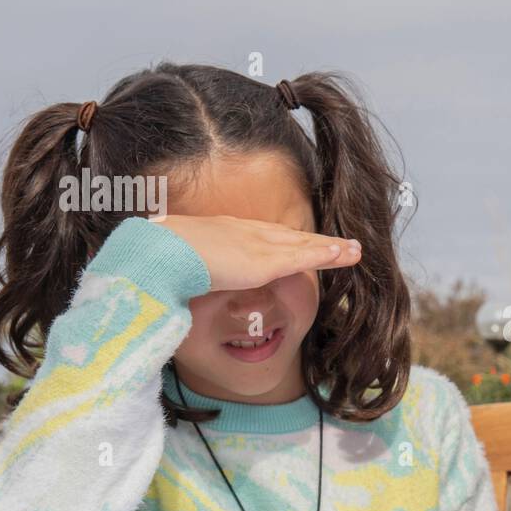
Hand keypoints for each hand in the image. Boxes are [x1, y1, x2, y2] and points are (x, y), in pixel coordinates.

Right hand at [153, 214, 360, 292]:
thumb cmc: (157, 258)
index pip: (263, 235)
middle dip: (314, 241)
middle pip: (288, 236)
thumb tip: (181, 279)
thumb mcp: (176, 261)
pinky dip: (325, 254)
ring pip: (302, 244)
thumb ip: (188, 268)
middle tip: (341, 244)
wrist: (156, 252)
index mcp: (223, 231)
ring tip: (354, 250)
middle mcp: (244, 232)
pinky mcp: (264, 261)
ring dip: (330, 247)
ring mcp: (255, 245)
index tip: (301, 242)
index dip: (285, 239)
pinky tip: (344, 254)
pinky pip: (302, 257)